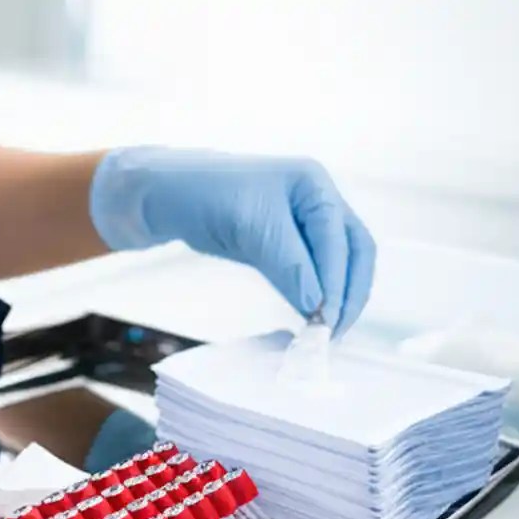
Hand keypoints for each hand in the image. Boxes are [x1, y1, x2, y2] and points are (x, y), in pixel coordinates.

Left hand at [89, 147, 375, 335]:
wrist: (165, 194)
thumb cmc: (203, 197)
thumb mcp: (250, 229)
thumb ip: (289, 265)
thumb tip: (319, 307)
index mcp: (313, 184)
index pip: (340, 241)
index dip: (337, 284)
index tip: (326, 322)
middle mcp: (317, 199)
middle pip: (353, 251)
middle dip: (349, 293)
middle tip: (333, 334)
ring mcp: (304, 220)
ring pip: (339, 262)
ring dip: (338, 297)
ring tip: (325, 333)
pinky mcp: (287, 241)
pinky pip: (314, 269)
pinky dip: (318, 294)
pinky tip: (311, 317)